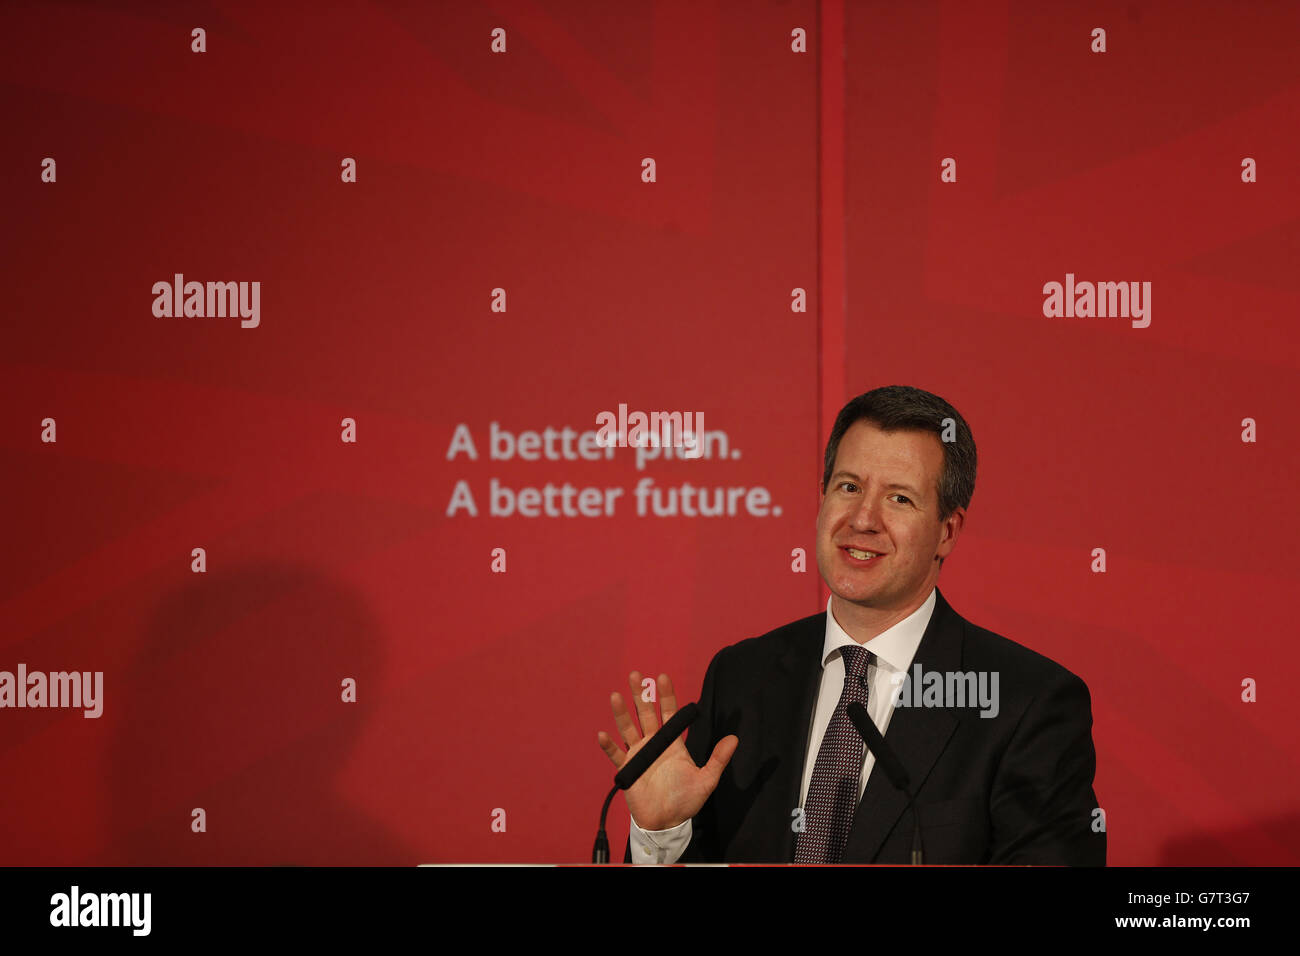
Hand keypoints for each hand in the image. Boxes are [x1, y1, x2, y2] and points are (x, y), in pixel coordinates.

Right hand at [596, 670, 738, 830]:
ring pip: (628, 729)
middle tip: (636, 675)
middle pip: (646, 714)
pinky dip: (609, 745)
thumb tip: (734, 739)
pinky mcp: (627, 769)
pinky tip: (603, 734)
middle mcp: (654, 744)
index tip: (663, 677)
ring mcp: (639, 755)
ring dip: (622, 713)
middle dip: (641, 695)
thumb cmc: (686, 801)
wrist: (666, 822)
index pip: (669, 713)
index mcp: (673, 744)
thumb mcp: (706, 780)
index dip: (666, 696)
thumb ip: (718, 759)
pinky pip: (616, 755)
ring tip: (615, 696)